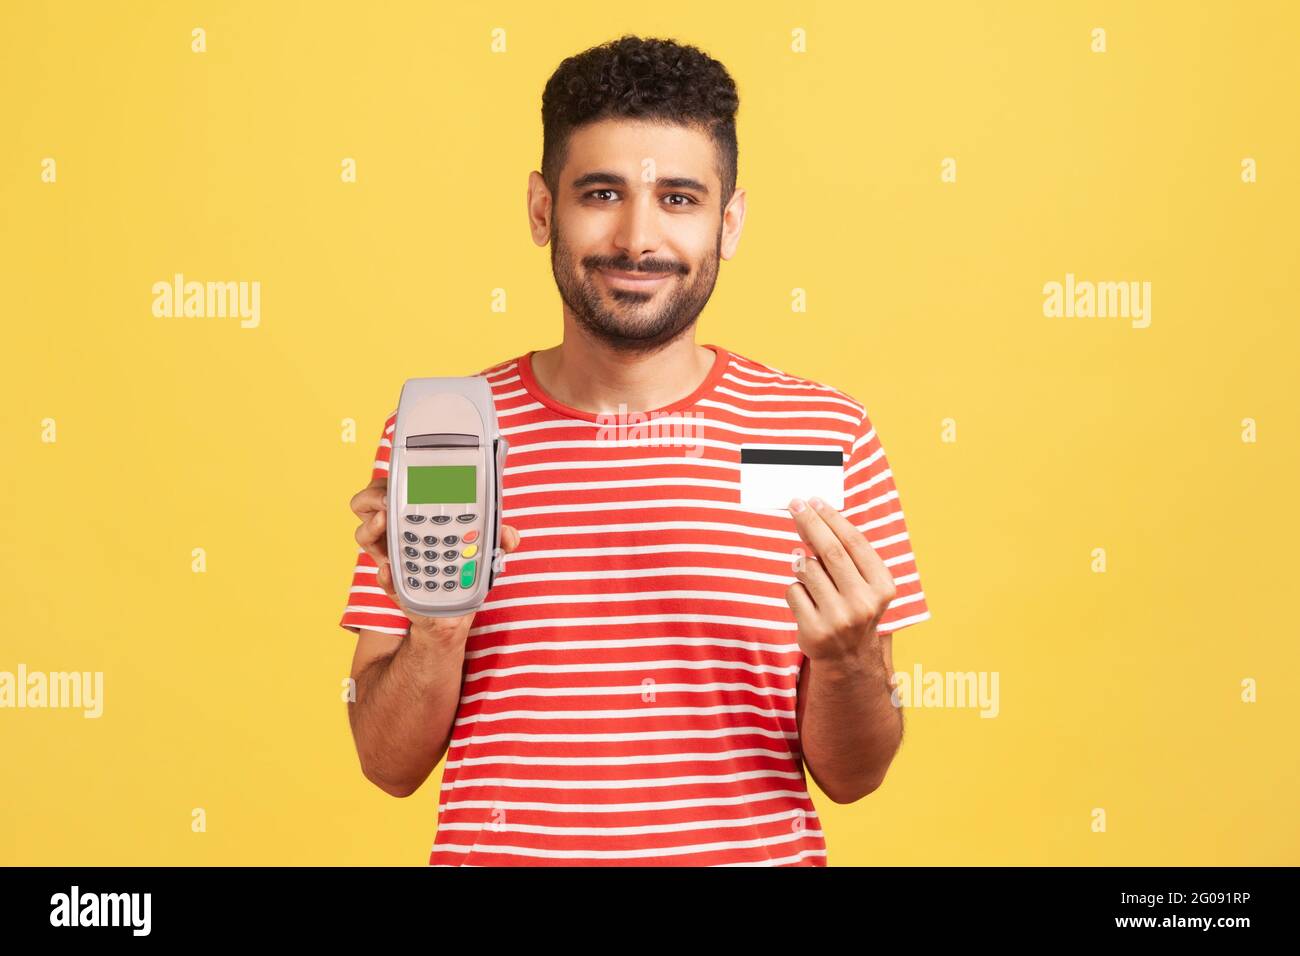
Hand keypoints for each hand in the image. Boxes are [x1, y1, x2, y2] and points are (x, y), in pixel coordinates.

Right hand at [350, 477, 520, 638]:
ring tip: (385, 521)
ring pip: (363, 535)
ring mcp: (389, 556)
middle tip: (387, 498)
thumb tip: (509, 535)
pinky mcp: (394, 585)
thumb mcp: (483, 549)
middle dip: (372, 496)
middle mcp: (393, 532)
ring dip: (371, 527)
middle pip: (366, 504)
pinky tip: (390, 569)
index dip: (389, 477)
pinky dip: (384, 574)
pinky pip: (382, 577)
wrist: (452, 613)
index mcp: (411, 514)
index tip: (400, 473)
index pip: (391, 486)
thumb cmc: (462, 570)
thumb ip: (497, 540)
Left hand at [783, 496, 896, 665]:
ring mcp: (839, 619)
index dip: (833, 518)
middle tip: (795, 504)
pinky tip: (807, 602)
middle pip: (830, 550)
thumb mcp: (864, 583)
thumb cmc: (853, 607)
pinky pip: (793, 590)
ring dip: (802, 564)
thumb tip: (811, 517)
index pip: (854, 542)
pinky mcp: (814, 630)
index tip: (815, 500)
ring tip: (811, 577)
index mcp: (882, 587)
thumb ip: (845, 555)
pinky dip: (795, 589)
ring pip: (807, 569)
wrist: (848, 658)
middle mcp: (864, 603)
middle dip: (810, 522)